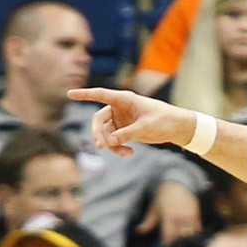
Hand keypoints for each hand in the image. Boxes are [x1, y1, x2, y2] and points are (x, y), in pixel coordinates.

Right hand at [66, 88, 195, 155]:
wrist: (177, 127)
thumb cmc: (165, 120)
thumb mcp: (147, 127)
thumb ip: (128, 133)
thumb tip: (109, 141)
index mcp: (125, 99)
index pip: (101, 95)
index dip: (85, 94)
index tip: (69, 93)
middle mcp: (119, 108)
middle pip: (98, 120)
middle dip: (98, 133)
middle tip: (101, 146)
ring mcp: (120, 120)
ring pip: (105, 133)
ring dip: (110, 144)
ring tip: (124, 153)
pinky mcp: (124, 130)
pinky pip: (113, 140)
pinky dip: (117, 147)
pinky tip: (128, 153)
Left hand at [137, 181, 201, 244]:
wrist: (177, 183)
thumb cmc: (162, 197)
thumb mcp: (153, 208)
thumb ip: (148, 221)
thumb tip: (139, 231)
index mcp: (168, 216)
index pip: (169, 235)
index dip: (167, 243)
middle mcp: (179, 217)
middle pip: (180, 236)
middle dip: (177, 242)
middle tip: (174, 246)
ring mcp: (189, 215)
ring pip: (190, 233)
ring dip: (186, 238)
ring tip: (182, 241)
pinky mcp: (196, 213)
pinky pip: (197, 228)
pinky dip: (194, 233)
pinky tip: (190, 235)